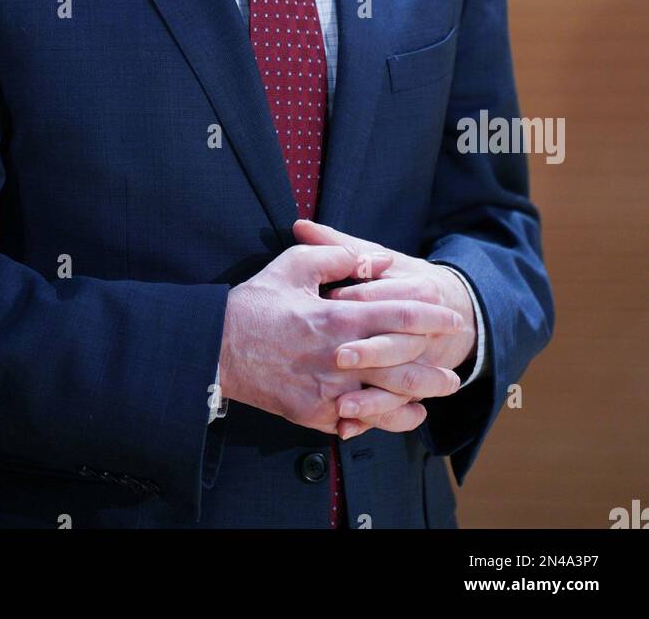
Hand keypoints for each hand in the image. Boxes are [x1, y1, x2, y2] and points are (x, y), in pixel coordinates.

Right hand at [217, 240, 466, 436]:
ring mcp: (328, 391)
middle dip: (436, 362)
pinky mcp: (315, 414)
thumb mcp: (293, 265)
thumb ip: (336, 255)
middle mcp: (339, 358)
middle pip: (403, 364)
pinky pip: (360, 419)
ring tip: (441, 391)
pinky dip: (385, 417)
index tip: (450, 312)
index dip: (429, 314)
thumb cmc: (255, 303)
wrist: (216, 348)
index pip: (398, 315)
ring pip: (388, 398)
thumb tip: (374, 259)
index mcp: (337, 317)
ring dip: (420, 395)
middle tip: (457, 359)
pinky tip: (402, 413)